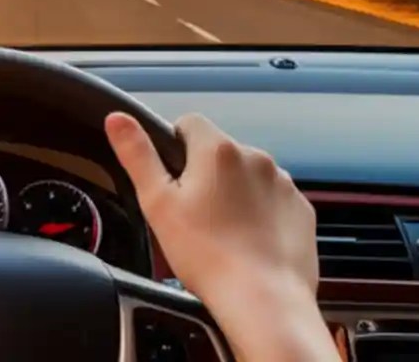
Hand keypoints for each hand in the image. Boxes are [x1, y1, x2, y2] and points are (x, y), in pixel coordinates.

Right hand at [105, 112, 334, 361]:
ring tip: (222, 232)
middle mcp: (255, 157)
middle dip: (205, 174)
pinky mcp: (301, 209)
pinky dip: (261, 213)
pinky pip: (274, 200)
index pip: (189, 123)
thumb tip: (117, 118)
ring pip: (248, 176)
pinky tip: (249, 241)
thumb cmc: (207, 255)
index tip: (172, 181)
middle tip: (192, 214)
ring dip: (235, 193)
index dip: (174, 147)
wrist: (264, 300)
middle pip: (219, 152)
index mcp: (217, 150)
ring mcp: (283, 183)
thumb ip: (137, 155)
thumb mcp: (157, 204)